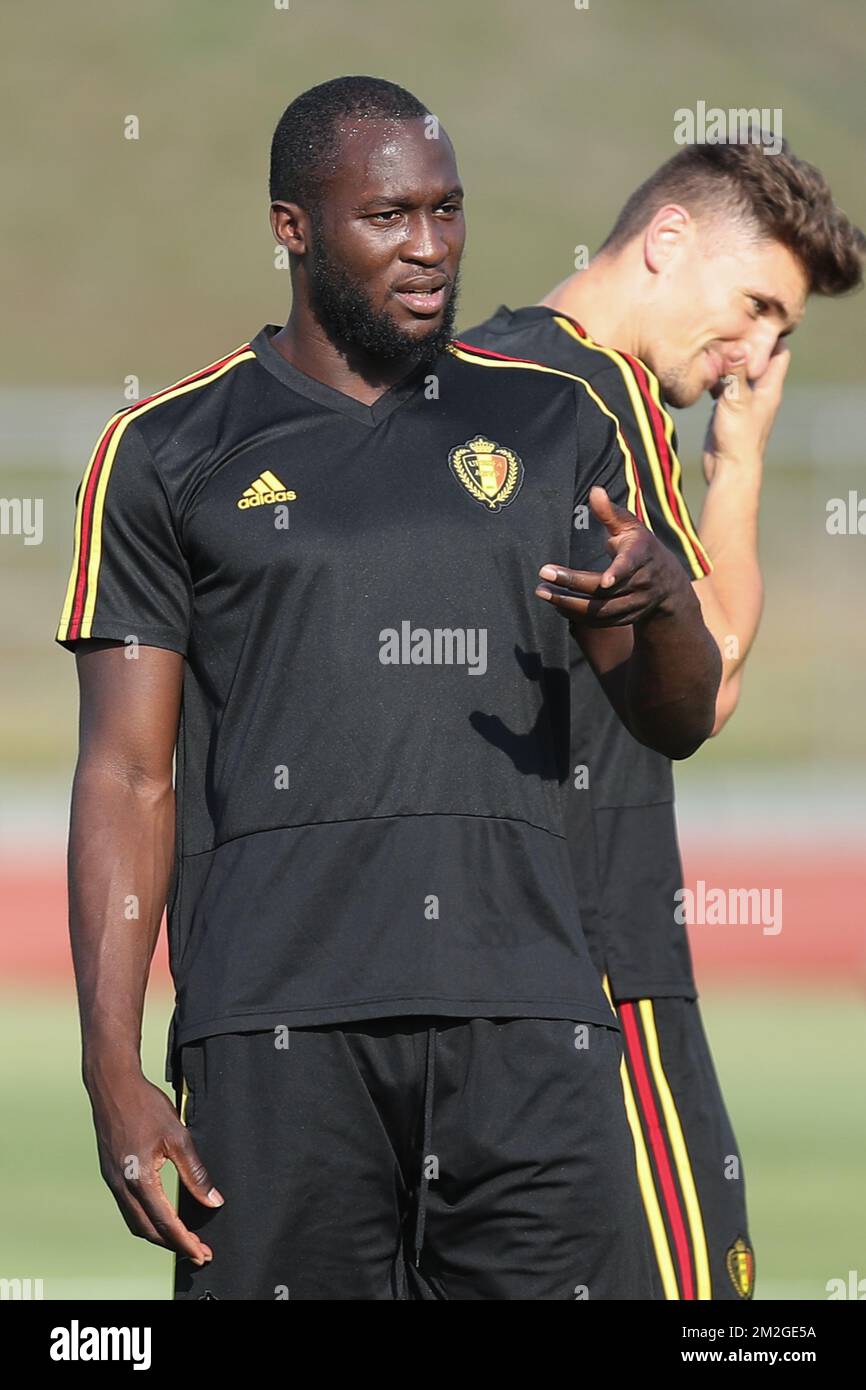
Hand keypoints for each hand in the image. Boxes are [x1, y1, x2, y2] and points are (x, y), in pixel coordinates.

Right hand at [88, 1067, 222, 1263]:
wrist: (112, 1086)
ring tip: (182, 1238)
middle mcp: (122, 1186)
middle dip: (173, 1244)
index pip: (166, 1223)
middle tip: (197, 1251)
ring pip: (136, 1222)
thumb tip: (213, 1200)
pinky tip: (161, 1215)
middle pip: (148, 1230)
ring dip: (159, 1234)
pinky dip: (147, 1219)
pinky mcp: (111, 1174)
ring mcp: (113, 1181)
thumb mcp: (178, 1137)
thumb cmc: (145, 1106)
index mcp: (140, 1180)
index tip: (202, 1253)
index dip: (185, 1242)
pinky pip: (129, 1208)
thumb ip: (196, 1172)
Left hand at [535, 486, 690, 625]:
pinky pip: (599, 622)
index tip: (605, 580)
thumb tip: (595, 490)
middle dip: (573, 582)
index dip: (619, 573)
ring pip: (601, 611)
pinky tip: (556, 605)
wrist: (668, 585)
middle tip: (544, 574)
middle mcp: (641, 583)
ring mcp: (634, 604)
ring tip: (543, 592)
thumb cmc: (640, 546)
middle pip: (606, 590)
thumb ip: (610, 512)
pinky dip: (576, 616)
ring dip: (569, 604)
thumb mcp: (631, 526)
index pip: (630, 565)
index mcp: (642, 555)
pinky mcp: (626, 620)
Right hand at [703, 341, 789, 482]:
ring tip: (714, 345)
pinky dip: (718, 377)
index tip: (755, 320)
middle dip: (746, 345)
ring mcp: (745, 401)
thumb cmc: (737, 438)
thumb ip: (736, 374)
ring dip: (730, 361)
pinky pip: (726, 386)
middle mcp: (761, 392)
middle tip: (729, 328)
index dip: (771, 335)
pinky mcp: (730, 411)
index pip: (779, 351)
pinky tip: (705, 373)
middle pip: (758, 359)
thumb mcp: (736, 401)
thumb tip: (739, 346)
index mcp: (770, 388)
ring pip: (740, 372)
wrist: (729, 470)